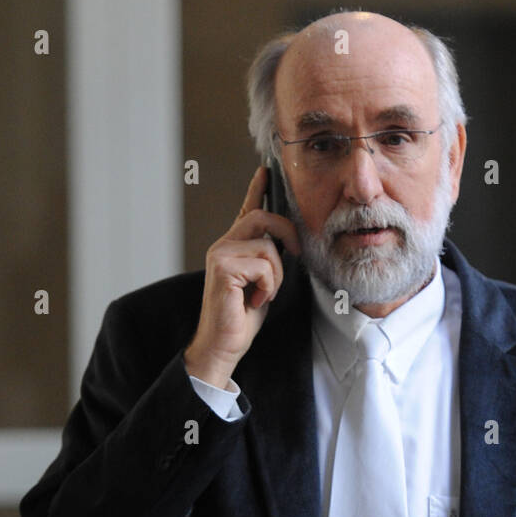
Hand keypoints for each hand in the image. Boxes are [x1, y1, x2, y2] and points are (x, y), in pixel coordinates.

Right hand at [183, 166, 300, 388]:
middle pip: (262, 218)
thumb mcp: (263, 284)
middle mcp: (223, 245)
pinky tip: (257, 300)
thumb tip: (287, 245)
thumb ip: (269, 261)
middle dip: (286, 233)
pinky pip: (263, 264)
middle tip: (295, 254)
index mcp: (233, 248)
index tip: (264, 171)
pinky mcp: (222, 267)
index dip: (256, 190)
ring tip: (265, 294)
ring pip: (267, 246)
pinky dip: (269, 286)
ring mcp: (220, 254)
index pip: (247, 211)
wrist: (223, 345)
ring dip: (276, 275)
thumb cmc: (241, 318)